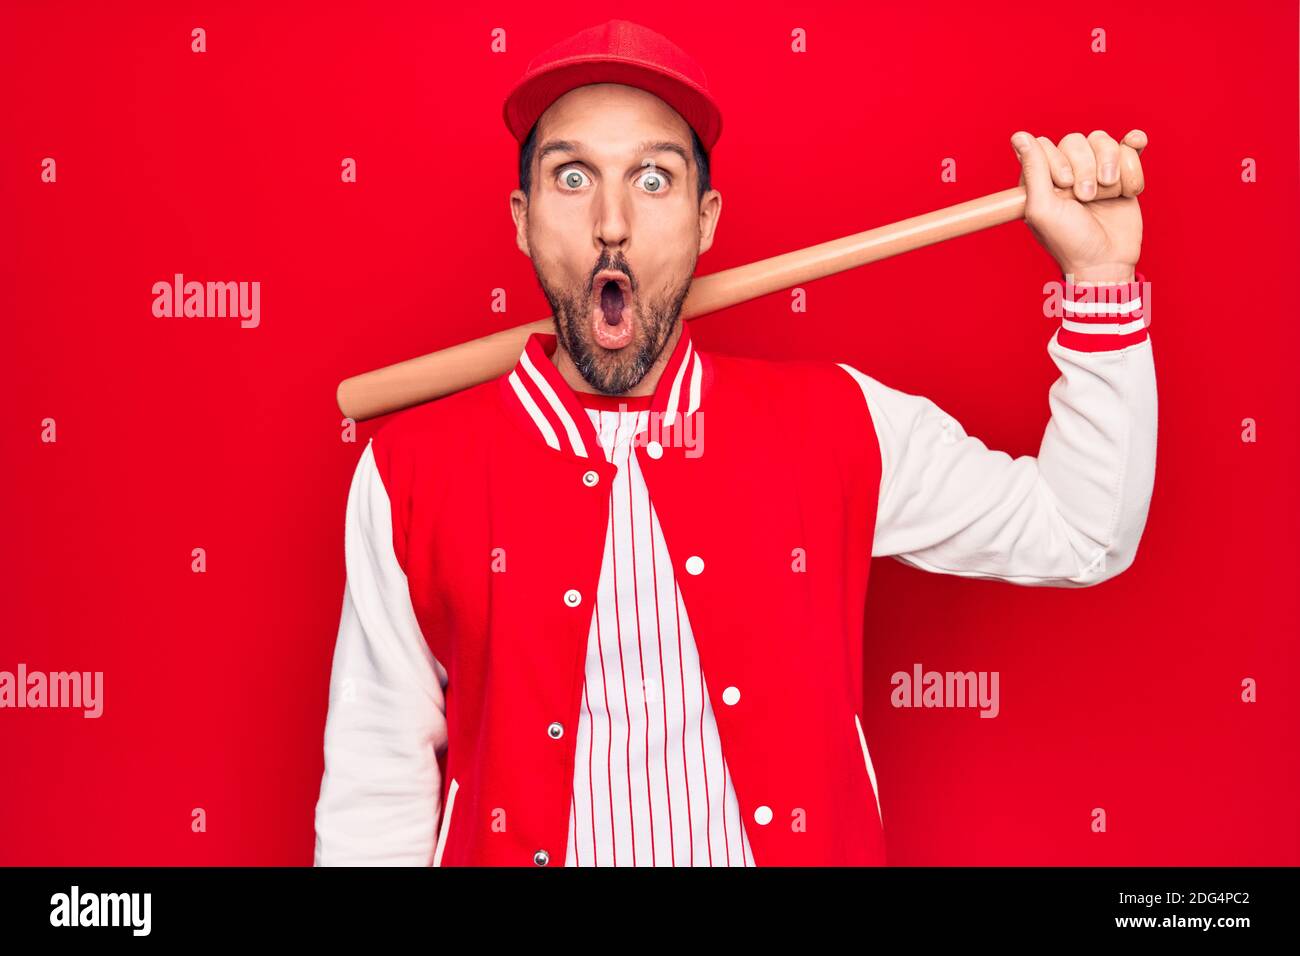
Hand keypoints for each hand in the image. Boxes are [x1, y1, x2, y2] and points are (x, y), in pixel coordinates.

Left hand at [1011, 129, 1146, 282]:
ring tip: (1110, 192)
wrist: (1107, 261)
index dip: (1059, 162)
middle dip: (1086, 168)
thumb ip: (1033, 170)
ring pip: (1103, 141)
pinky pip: (1128, 146)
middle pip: (1076, 140)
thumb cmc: (1069, 240)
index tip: (1065, 188)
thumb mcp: (1042, 209)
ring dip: (1111, 166)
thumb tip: (1019, 136)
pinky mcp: (1122, 173)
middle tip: (1087, 198)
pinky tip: (1136, 144)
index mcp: (1041, 179)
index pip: (1046, 145)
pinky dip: (1132, 150)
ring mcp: (1094, 171)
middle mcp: (1066, 170)